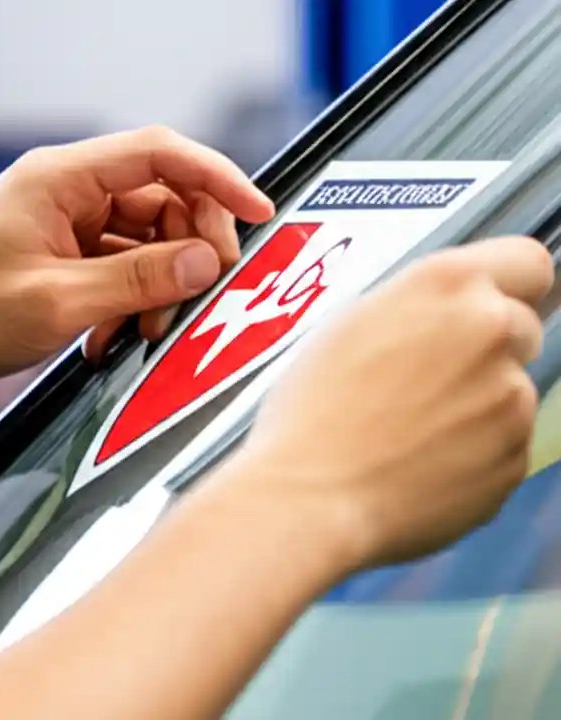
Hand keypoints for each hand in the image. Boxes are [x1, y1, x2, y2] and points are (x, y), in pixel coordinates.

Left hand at [0, 126, 274, 394]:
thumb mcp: (59, 302)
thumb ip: (139, 279)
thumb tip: (205, 260)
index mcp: (59, 179)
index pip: (159, 153)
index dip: (217, 177)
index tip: (256, 212)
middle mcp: (64, 193)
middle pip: (160, 199)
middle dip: (187, 250)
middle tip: (198, 295)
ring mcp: (61, 226)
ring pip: (143, 241)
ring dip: (155, 287)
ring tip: (143, 333)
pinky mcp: (58, 259)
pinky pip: (117, 269)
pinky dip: (126, 303)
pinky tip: (110, 340)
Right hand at [229, 236, 553, 571]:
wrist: (310, 498)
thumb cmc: (311, 414)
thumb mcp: (349, 325)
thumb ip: (418, 306)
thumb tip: (445, 315)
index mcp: (447, 285)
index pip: (527, 260)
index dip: (506, 286)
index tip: (485, 306)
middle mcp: (493, 331)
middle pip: (521, 327)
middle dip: (485, 349)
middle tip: (425, 379)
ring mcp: (513, 397)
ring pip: (512, 390)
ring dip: (477, 405)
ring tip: (408, 430)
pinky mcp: (516, 457)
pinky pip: (505, 446)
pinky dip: (473, 453)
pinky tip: (418, 463)